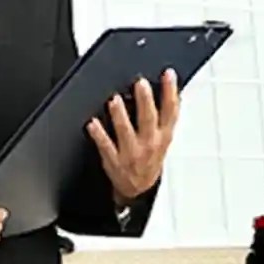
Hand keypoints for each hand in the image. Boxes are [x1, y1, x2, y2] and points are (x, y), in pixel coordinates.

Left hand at [86, 68, 179, 202]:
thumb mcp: (163, 138)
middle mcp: (150, 144)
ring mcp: (132, 153)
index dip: (171, 92)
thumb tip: (167, 88)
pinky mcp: (114, 161)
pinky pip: (105, 147)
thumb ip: (164, 116)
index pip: (171, 111)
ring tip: (113, 100)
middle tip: (140, 83)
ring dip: (120, 116)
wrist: (139, 189)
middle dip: (145, 101)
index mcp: (163, 136)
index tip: (168, 74)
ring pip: (126, 132)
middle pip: (149, 119)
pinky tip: (92, 124)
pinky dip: (99, 135)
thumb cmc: (149, 157)